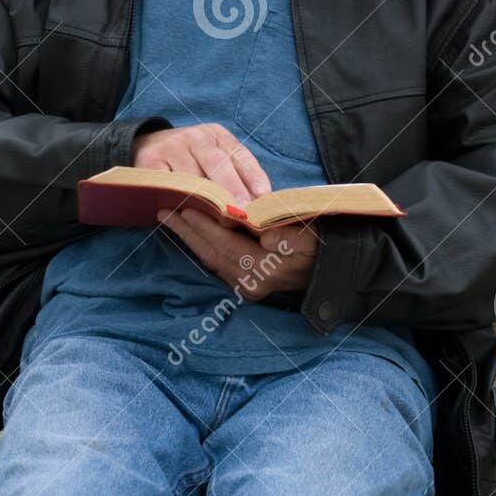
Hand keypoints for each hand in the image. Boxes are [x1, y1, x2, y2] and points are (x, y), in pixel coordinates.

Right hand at [132, 122, 270, 207]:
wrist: (145, 145)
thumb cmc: (189, 159)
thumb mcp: (214, 157)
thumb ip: (235, 174)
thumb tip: (260, 201)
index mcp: (217, 134)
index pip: (239, 155)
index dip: (252, 177)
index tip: (263, 198)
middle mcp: (195, 137)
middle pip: (217, 163)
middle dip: (232, 189)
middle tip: (242, 212)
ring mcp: (171, 147)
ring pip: (192, 175)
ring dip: (206, 200)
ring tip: (220, 220)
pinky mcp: (149, 161)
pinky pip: (167, 183)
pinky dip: (178, 199)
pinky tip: (188, 214)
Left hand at [156, 211, 318, 301]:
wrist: (330, 269)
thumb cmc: (319, 245)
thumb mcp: (310, 237)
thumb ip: (289, 237)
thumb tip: (265, 234)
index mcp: (266, 270)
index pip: (226, 245)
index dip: (204, 226)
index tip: (185, 208)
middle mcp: (251, 284)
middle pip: (212, 254)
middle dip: (187, 232)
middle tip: (165, 211)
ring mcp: (246, 288)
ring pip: (210, 260)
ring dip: (190, 239)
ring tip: (171, 219)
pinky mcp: (244, 287)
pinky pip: (217, 264)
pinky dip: (202, 247)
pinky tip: (191, 233)